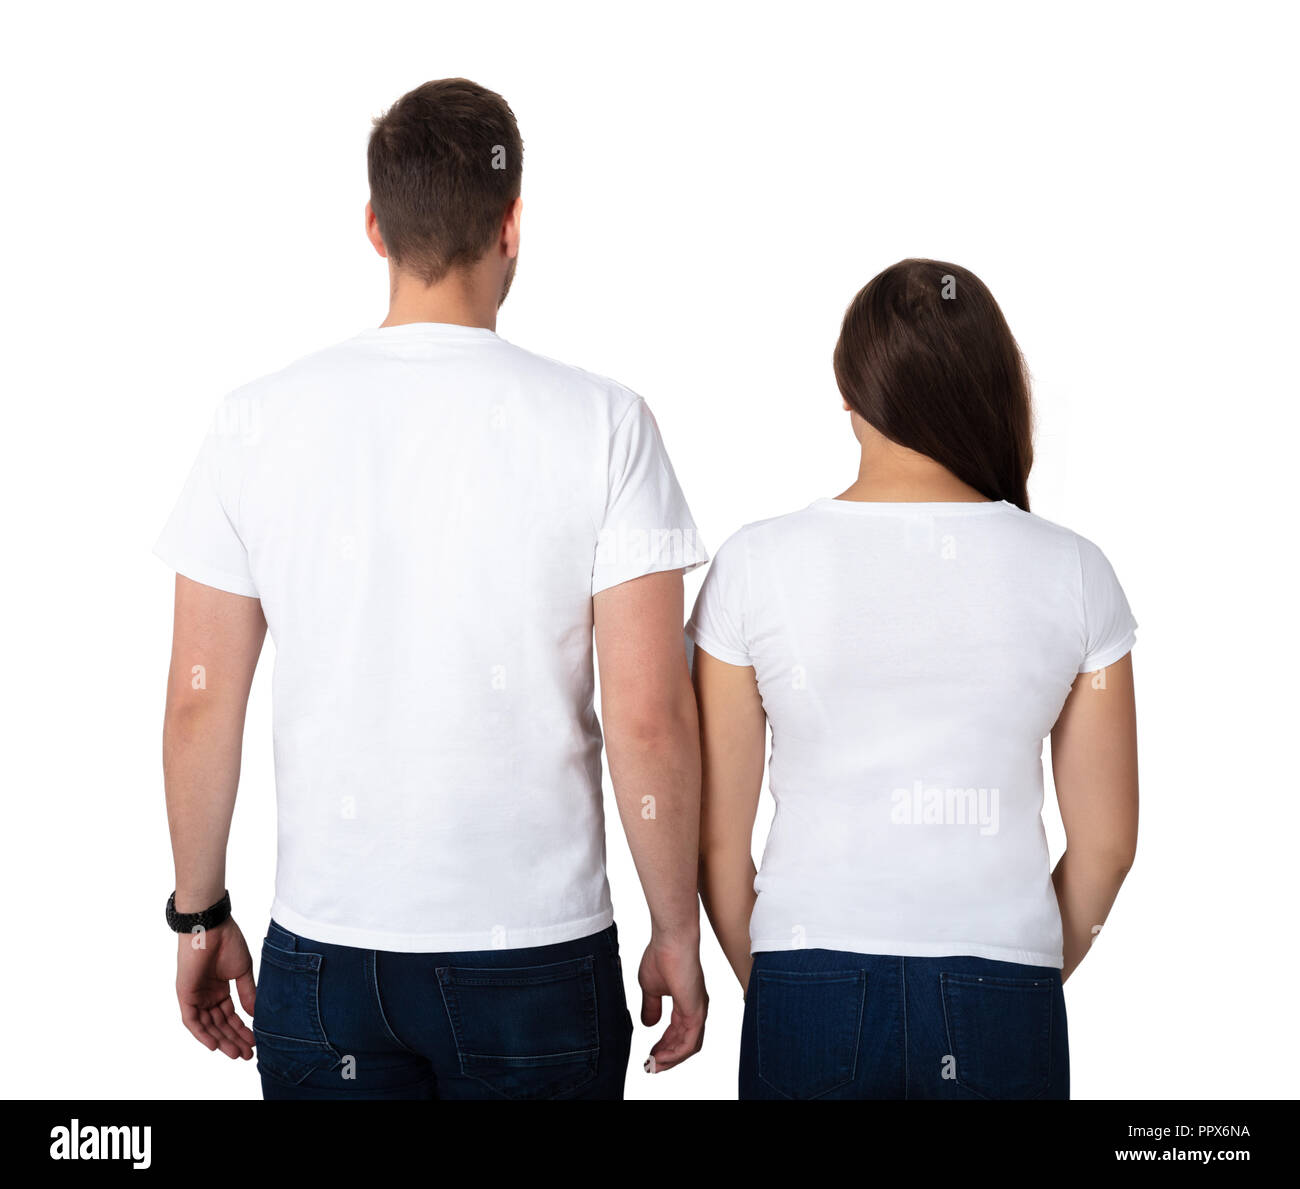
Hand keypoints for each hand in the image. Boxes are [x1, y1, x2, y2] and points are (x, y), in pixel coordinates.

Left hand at [176, 917, 256, 1058]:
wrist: (211, 927)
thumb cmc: (228, 942)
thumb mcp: (242, 972)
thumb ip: (247, 994)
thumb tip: (255, 1015)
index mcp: (220, 989)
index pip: (230, 1016)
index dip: (242, 1030)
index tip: (255, 1041)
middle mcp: (207, 996)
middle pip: (220, 1025)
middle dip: (234, 1040)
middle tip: (248, 1054)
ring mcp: (196, 996)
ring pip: (207, 1026)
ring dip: (221, 1041)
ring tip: (237, 1053)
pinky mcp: (185, 995)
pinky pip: (192, 1021)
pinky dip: (201, 1034)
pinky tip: (215, 1045)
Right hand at [638, 936, 706, 1071]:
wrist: (671, 940)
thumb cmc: (661, 956)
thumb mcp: (651, 987)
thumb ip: (652, 1007)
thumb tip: (648, 1025)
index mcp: (687, 1001)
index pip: (678, 1031)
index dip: (664, 1045)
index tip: (649, 1055)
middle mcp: (696, 1008)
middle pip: (685, 1042)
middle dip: (667, 1056)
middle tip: (650, 1066)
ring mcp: (698, 1010)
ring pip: (688, 1046)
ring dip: (670, 1059)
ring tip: (653, 1065)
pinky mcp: (696, 1011)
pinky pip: (689, 1042)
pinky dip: (675, 1054)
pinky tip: (660, 1057)